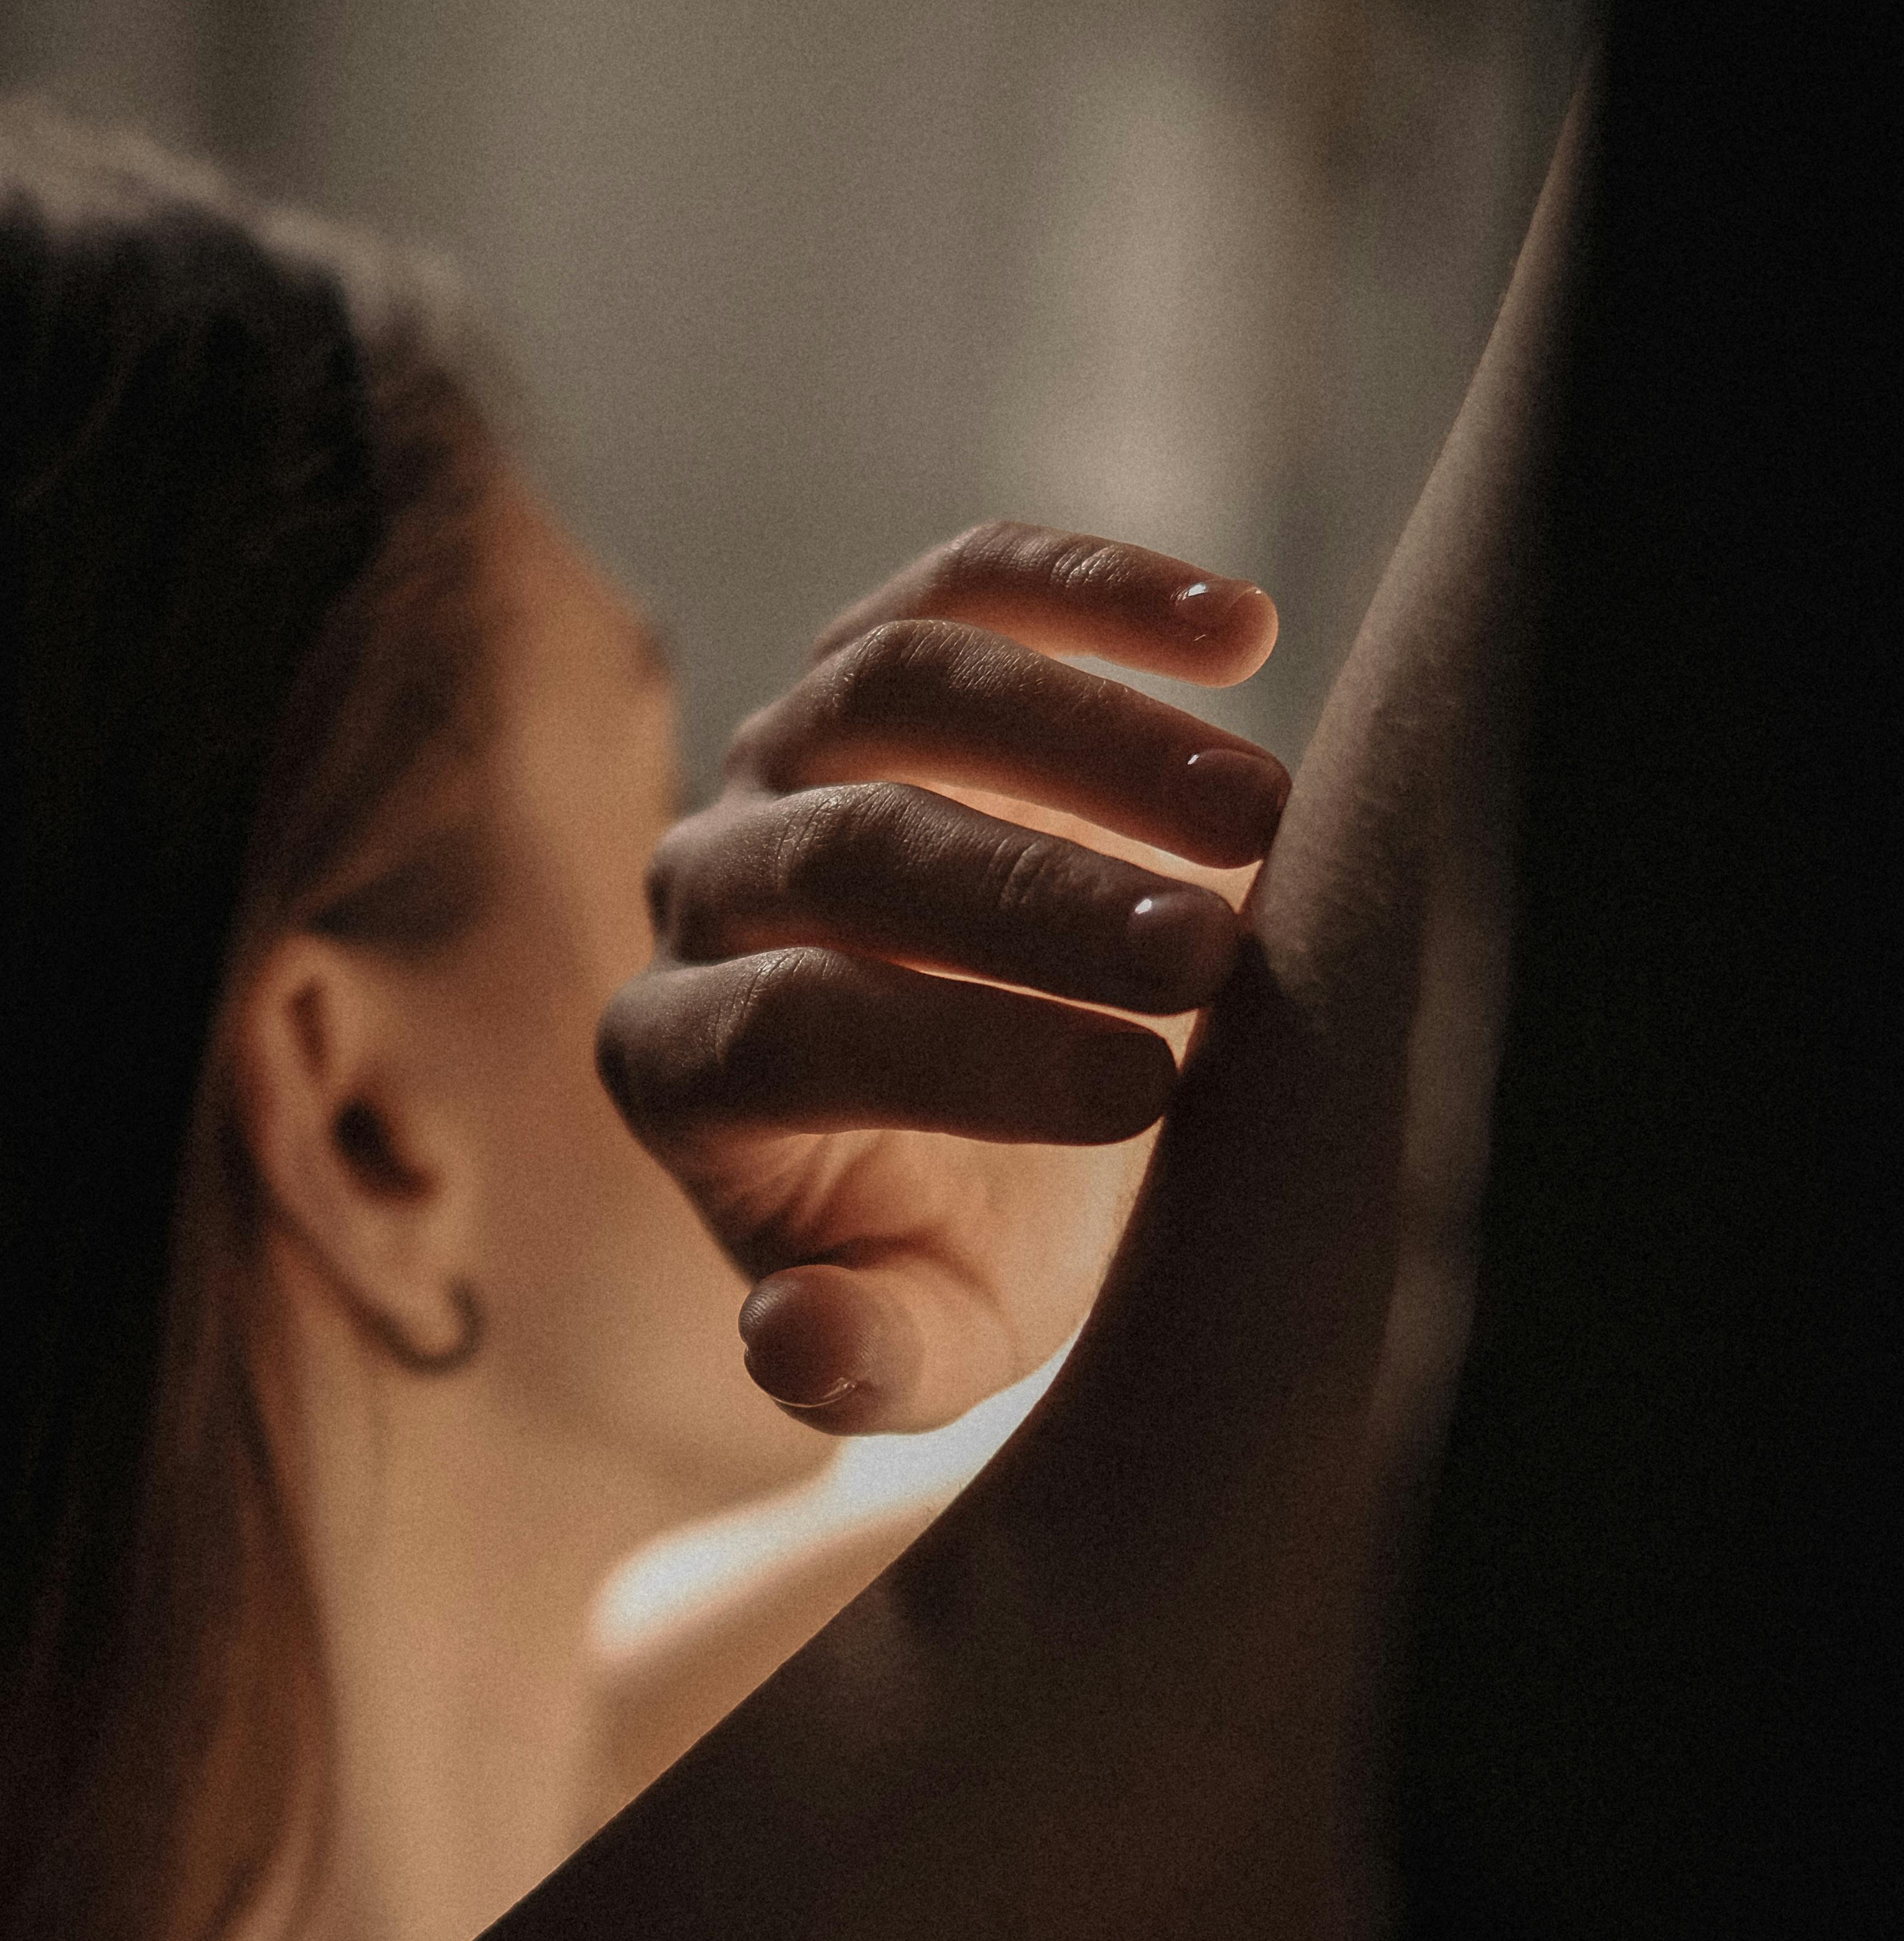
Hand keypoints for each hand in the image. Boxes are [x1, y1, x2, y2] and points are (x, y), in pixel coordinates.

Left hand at [596, 527, 1283, 1432]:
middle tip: (1212, 961)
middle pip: (845, 854)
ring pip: (899, 686)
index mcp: (680, 1063)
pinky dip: (1100, 591)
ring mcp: (782, 747)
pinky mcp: (882, 647)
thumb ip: (863, 1358)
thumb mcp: (934, 1326)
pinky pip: (969, 581)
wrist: (1011, 1098)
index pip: (791, 1034)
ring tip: (1260, 813)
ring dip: (1087, 743)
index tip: (1151, 1094)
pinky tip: (1243, 632)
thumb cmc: (970, 1227)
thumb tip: (791, 1344)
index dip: (963, 1053)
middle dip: (1033, 904)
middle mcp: (699, 886)